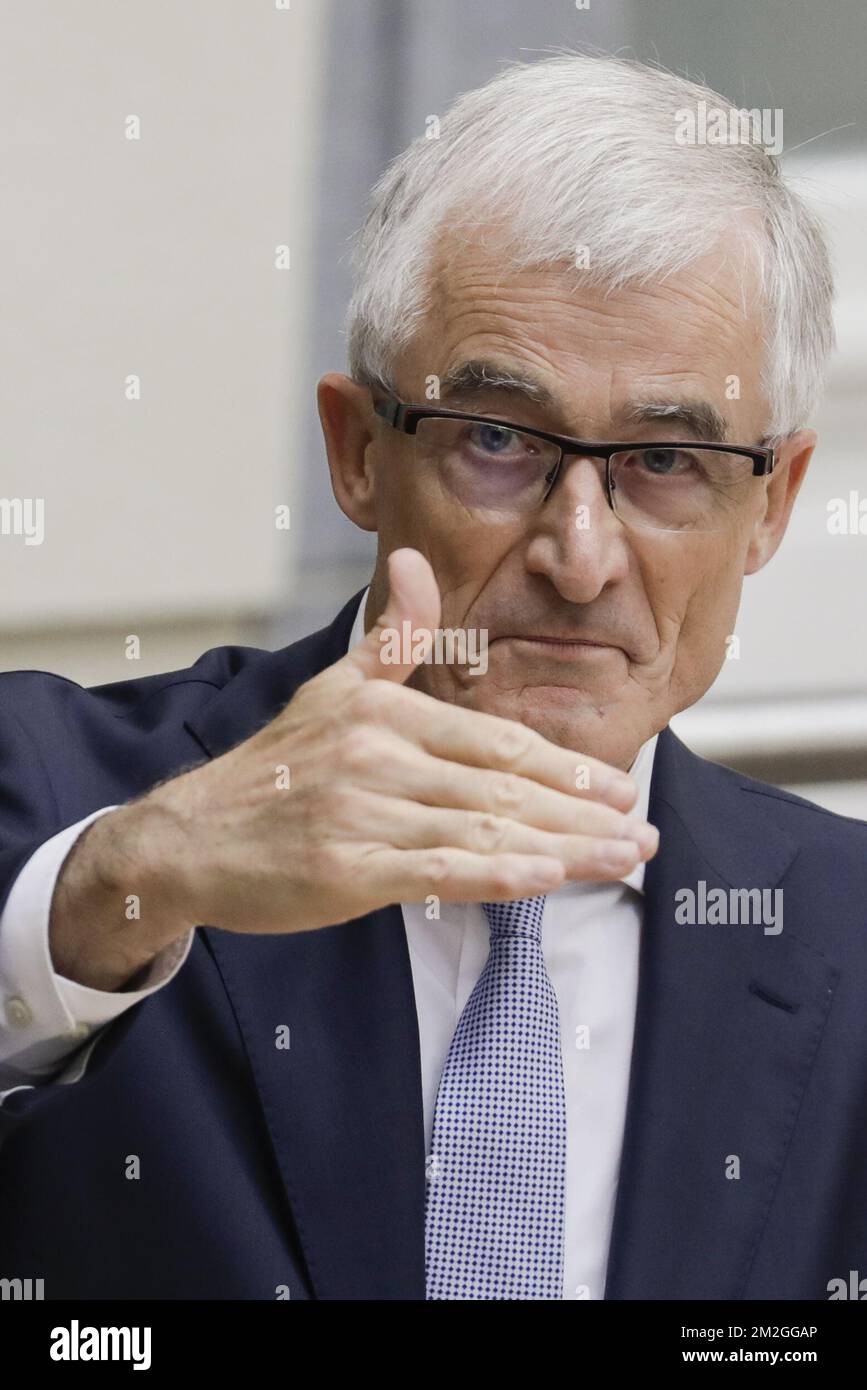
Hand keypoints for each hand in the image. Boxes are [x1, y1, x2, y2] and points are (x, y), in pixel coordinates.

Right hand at [148, 548, 658, 935]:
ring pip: (484, 829)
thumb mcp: (332, 689)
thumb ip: (391, 638)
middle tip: (640, 828)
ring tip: (619, 859)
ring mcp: (363, 812)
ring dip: (562, 848)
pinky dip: (498, 875)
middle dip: (582, 811)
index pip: (496, 742)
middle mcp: (378, 755)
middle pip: (504, 786)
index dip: (564, 766)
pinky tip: (547, 879)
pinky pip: (439, 871)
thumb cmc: (272, 769)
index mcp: (385, 711)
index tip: (619, 785)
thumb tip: (414, 562)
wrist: (191, 835)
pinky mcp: (347, 868)